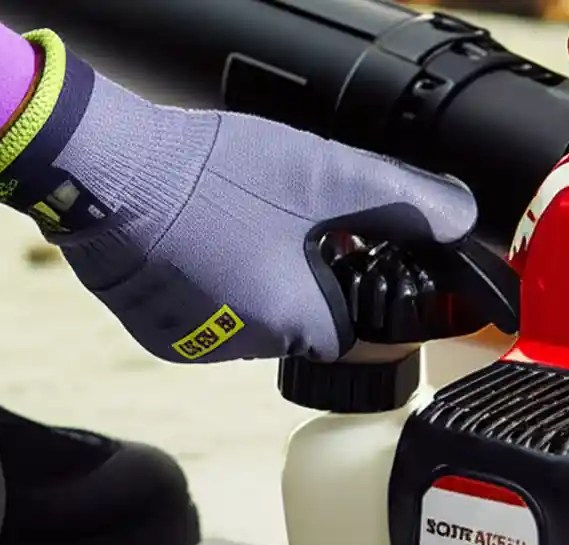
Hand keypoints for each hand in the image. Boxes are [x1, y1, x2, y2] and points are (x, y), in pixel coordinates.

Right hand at [0, 32, 477, 363]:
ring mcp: (192, 346)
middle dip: (302, 281)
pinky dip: (210, 288)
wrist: (106, 169)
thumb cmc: (215, 174)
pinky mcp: (154, 333)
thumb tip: (461, 216)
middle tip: (284, 226)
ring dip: (256, 283)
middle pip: (300, 324)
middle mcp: (244, 350)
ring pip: (250, 322)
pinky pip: (203, 319)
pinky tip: (202, 243)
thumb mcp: (325, 175)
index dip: (352, 286)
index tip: (341, 253)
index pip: (351, 329)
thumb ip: (401, 197)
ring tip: (239, 226)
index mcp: (296, 322)